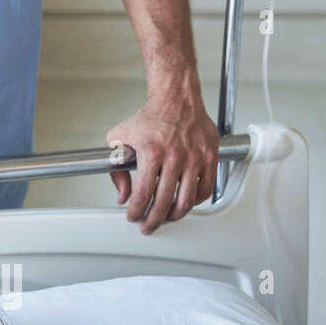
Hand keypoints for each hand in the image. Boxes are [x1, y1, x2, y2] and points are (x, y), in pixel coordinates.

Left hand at [105, 93, 219, 234]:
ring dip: (174, 216)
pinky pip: (205, 190)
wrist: (176, 98)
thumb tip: (123, 196)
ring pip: (186, 201)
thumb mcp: (119, 139)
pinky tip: (184, 202)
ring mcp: (195, 157)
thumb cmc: (149, 118)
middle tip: (148, 225)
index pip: (143, 196)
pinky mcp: (209, 157)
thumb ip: (116, 170)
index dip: (136, 213)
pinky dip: (195, 202)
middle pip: (164, 203)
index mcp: (151, 153)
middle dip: (153, 220)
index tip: (133, 217)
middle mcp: (175, 156)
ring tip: (166, 218)